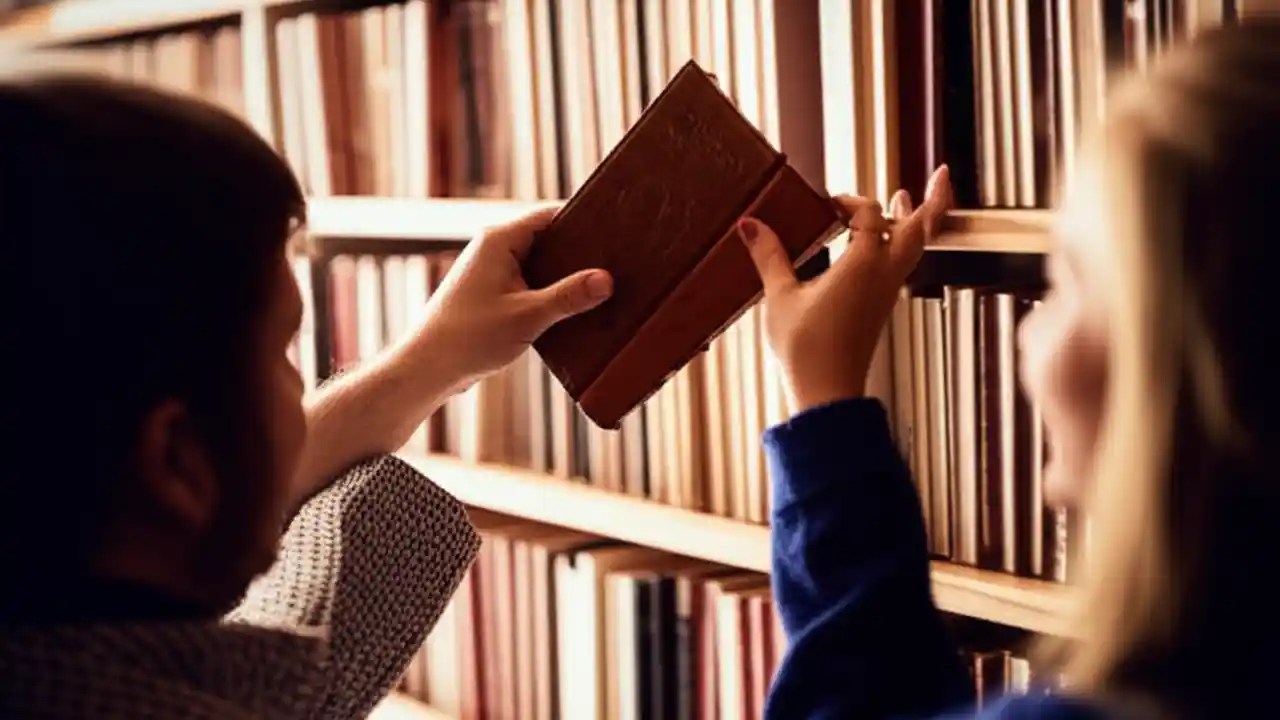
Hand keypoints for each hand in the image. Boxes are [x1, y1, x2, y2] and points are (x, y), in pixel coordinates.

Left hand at [402, 206, 612, 391]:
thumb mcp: (527, 316)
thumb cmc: (469, 337)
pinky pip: (530, 285)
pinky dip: (550, 294)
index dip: (582, 221)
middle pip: (547, 239)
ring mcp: (491, 272)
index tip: (614, 231)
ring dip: (564, 278)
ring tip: (601, 287)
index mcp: (498, 239)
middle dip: (577, 253)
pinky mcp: (492, 295)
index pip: (549, 215)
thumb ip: (568, 296)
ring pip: (540, 265)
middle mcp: (493, 248)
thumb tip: (607, 279)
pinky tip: (573, 310)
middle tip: (615, 263)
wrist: (428, 368)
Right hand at [739, 166, 950, 413]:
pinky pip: (901, 266)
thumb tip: (750, 224)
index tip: (826, 205)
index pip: (869, 215)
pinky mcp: (880, 307)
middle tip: (942, 173)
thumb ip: (769, 255)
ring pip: (916, 248)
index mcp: (863, 265)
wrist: (826, 393)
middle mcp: (884, 276)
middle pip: (921, 229)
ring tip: (911, 199)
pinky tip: (881, 243)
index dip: (850, 201)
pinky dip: (900, 244)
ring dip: (917, 220)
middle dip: (933, 200)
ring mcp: (886, 293)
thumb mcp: (780, 297)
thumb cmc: (806, 350)